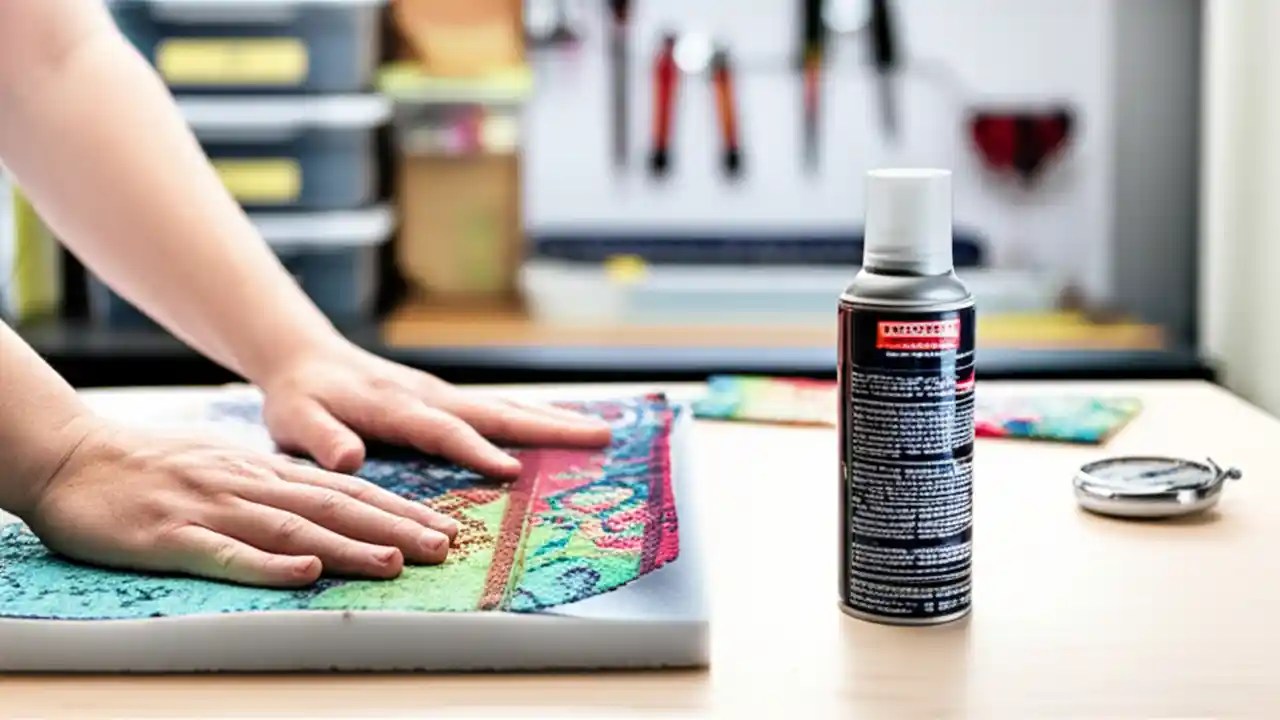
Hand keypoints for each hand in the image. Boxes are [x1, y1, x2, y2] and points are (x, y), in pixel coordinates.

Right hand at [23, 419, 461, 586]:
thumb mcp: (223, 465)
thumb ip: (271, 485)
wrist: (72, 456)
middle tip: (442, 547)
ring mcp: (211, 509)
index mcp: (263, 471)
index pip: (344, 489)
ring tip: (393, 562)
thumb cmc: (150, 465)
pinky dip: (268, 563)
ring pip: (292, 527)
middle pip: (333, 506)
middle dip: (393, 527)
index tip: (441, 527)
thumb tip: (323, 505)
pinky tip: (304, 573)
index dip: (397, 508)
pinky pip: (226, 552)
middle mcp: (248, 485)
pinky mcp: (170, 536)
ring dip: (347, 545)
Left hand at [255, 339, 612, 475]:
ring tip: (601, 432)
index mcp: (396, 406)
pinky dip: (535, 417)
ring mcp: (444, 396)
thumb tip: (350, 460)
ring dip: (554, 421)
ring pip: (507, 409)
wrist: (307, 357)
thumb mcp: (296, 421)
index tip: (512, 470)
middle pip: (496, 413)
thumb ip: (323, 441)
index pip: (442, 431)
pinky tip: (564, 427)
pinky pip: (499, 410)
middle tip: (599, 438)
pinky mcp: (449, 400)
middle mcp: (430, 397)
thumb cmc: (301, 398)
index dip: (475, 450)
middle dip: (548, 427)